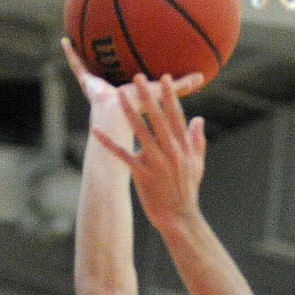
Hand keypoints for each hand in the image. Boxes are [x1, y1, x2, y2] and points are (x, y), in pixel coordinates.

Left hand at [61, 38, 206, 229]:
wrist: (180, 217)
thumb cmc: (187, 191)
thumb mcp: (197, 164)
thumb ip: (197, 140)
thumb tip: (198, 119)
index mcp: (183, 147)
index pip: (176, 116)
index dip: (170, 96)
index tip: (165, 77)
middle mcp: (171, 151)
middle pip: (158, 119)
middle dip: (148, 96)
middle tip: (138, 76)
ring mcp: (157, 162)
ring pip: (141, 132)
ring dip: (129, 113)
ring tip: (120, 95)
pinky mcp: (142, 174)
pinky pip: (123, 155)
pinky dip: (109, 143)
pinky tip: (96, 131)